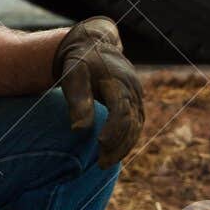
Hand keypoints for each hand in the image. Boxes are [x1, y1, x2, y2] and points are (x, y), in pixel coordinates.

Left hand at [55, 17, 143, 166]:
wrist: (94, 45)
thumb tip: (79, 130)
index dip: (114, 128)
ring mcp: (136, 96)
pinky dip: (127, 139)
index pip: (121, 108)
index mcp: (117, 80)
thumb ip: (78, 101)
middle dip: (118, 144)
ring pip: (136, 126)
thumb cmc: (80, 62)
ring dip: (123, 146)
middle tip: (101, 164)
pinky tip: (113, 152)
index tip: (101, 145)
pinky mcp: (135, 102)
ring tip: (105, 163)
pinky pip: (136, 124)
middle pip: (131, 122)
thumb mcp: (73, 76)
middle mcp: (132, 89)